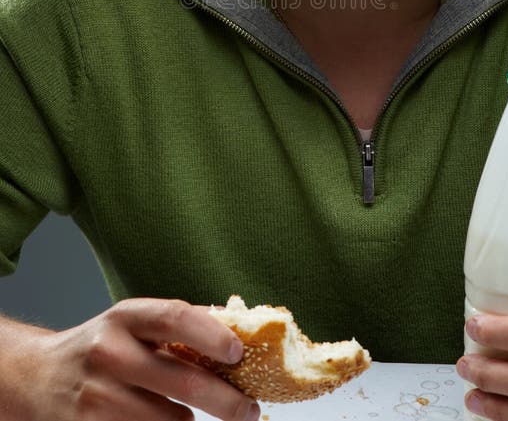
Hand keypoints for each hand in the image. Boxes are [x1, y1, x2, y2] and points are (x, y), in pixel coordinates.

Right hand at [9, 298, 259, 420]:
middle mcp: (109, 353)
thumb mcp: (131, 324)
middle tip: (248, 409)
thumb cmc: (101, 347)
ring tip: (188, 416)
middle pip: (183, 381)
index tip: (238, 353)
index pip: (175, 318)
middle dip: (226, 401)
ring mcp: (97, 397)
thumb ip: (176, 328)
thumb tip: (237, 334)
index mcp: (125, 317)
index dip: (212, 335)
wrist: (38, 378)